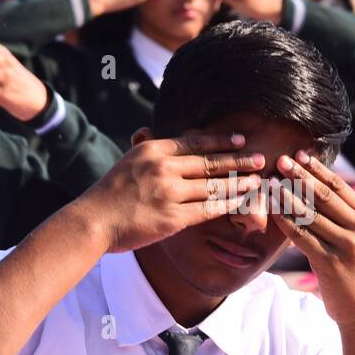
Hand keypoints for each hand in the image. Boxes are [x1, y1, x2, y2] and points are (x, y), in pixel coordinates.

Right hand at [76, 133, 265, 252]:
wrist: (92, 221)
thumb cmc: (108, 194)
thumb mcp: (127, 162)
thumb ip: (146, 150)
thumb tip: (149, 132)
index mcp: (153, 150)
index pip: (195, 142)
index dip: (222, 141)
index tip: (242, 140)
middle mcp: (164, 168)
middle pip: (210, 162)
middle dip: (239, 160)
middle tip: (261, 159)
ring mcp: (169, 193)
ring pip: (213, 186)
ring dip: (239, 183)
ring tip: (256, 181)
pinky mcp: (173, 218)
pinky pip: (208, 209)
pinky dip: (227, 205)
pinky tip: (240, 202)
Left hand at [269, 151, 354, 330]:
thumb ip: (341, 214)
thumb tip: (313, 184)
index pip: (338, 186)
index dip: (316, 169)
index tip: (297, 154)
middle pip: (323, 195)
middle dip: (299, 175)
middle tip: (279, 160)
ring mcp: (347, 245)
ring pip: (310, 214)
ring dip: (287, 196)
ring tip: (270, 183)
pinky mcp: (330, 262)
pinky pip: (302, 236)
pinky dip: (285, 221)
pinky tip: (271, 211)